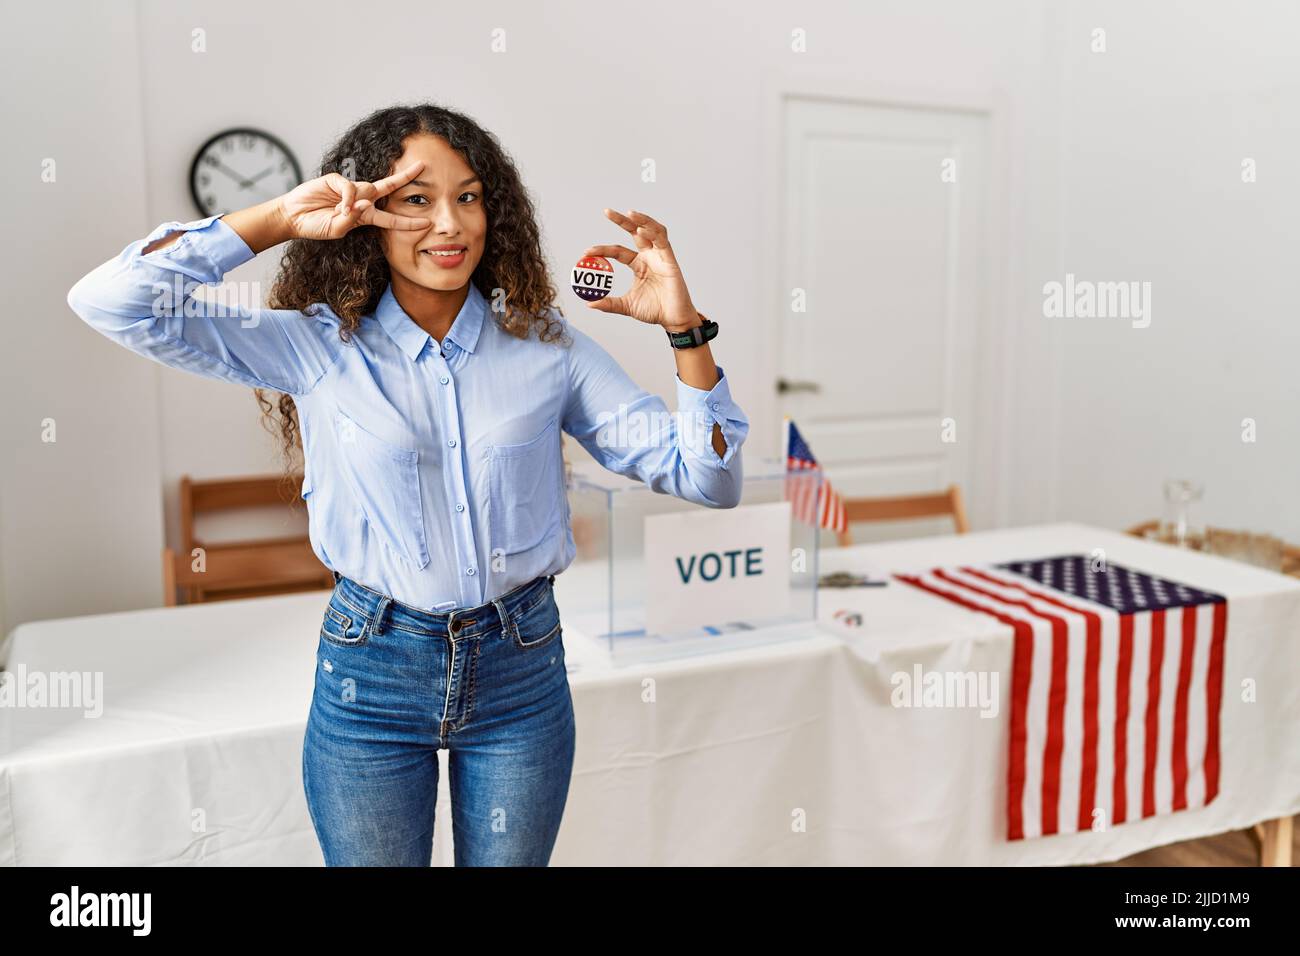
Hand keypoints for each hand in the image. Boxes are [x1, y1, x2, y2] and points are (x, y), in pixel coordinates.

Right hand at [275, 161, 431, 240]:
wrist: (294, 218)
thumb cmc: (316, 226)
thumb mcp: (337, 230)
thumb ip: (352, 220)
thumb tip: (366, 203)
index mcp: (365, 216)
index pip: (391, 218)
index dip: (409, 221)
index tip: (427, 223)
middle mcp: (362, 200)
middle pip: (389, 187)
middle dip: (406, 177)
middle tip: (422, 167)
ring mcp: (350, 189)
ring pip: (367, 188)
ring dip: (356, 204)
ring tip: (339, 214)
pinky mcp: (336, 180)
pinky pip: (349, 187)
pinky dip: (347, 198)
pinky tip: (338, 207)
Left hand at [582, 209, 701, 330]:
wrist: (673, 319)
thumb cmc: (655, 310)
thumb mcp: (627, 306)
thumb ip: (609, 304)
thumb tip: (589, 303)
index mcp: (639, 265)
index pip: (618, 251)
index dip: (602, 250)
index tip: (586, 252)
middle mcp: (649, 257)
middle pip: (635, 232)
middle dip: (622, 220)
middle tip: (606, 211)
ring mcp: (660, 256)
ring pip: (651, 231)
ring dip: (640, 220)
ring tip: (628, 213)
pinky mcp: (670, 259)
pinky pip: (662, 241)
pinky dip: (652, 232)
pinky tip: (640, 229)